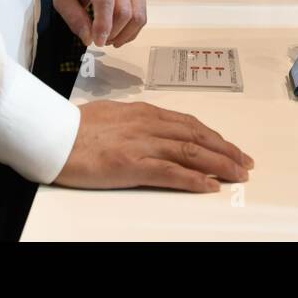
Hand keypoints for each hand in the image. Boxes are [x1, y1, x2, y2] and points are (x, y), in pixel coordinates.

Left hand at [50, 0, 146, 47]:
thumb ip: (75, 19)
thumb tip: (89, 39)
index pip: (105, 1)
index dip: (103, 25)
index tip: (97, 41)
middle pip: (124, 11)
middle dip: (113, 33)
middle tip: (99, 41)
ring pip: (137, 15)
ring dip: (124, 34)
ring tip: (110, 39)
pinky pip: (141, 15)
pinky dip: (132, 30)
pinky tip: (119, 34)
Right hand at [54, 101, 252, 191]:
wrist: (52, 135)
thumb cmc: (76, 128)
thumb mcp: (112, 117)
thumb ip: (135, 123)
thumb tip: (153, 130)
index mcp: (143, 112)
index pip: (188, 123)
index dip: (213, 136)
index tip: (230, 146)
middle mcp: (148, 124)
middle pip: (197, 137)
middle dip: (225, 150)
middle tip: (245, 162)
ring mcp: (142, 144)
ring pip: (191, 153)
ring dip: (219, 164)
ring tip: (238, 174)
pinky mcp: (132, 164)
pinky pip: (171, 173)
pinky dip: (194, 180)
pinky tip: (209, 186)